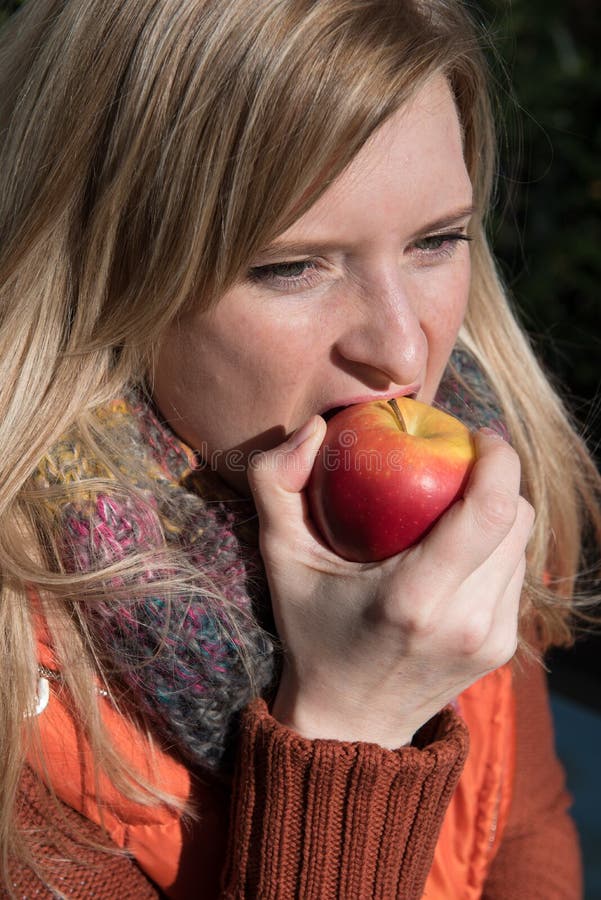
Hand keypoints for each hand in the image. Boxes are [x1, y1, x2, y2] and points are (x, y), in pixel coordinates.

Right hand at [248, 419, 533, 747]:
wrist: (348, 724)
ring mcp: (492, 639)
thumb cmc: (310, 632)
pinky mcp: (503, 648)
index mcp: (416, 598)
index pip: (491, 509)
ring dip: (498, 510)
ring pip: (522, 544)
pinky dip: (495, 546)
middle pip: (517, 518)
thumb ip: (276, 483)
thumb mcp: (279, 558)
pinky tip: (459, 544)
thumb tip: (315, 428)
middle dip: (499, 476)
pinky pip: (514, 573)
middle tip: (460, 458)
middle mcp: (466, 621)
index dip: (498, 458)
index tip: (474, 434)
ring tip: (456, 499)